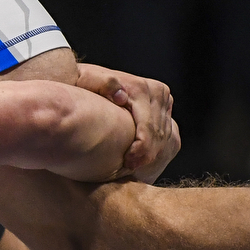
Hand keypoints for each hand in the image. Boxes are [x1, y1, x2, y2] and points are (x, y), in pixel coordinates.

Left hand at [76, 63, 180, 182]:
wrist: (88, 78)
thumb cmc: (82, 83)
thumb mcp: (86, 80)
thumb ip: (102, 84)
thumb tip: (120, 96)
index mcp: (140, 88)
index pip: (148, 126)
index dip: (141, 148)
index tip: (128, 163)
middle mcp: (156, 92)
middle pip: (159, 132)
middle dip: (147, 155)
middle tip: (131, 170)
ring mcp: (162, 99)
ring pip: (165, 134)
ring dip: (153, 154)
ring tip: (135, 168)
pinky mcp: (163, 106)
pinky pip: (166, 132)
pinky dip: (156, 147)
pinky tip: (141, 159)